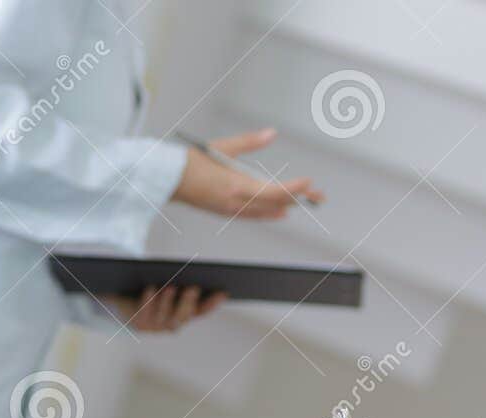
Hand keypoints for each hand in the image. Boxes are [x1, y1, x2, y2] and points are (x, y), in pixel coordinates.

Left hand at [104, 285, 226, 332]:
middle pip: (183, 315)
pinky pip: (144, 312)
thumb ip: (181, 282)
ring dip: (168, 302)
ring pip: (164, 316)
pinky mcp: (139, 324)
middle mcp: (172, 324)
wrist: (122, 302)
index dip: (213, 303)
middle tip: (194, 287)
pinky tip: (150, 287)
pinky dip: (148, 300)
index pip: (202, 311)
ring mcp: (155, 327)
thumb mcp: (167, 285)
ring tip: (171, 287)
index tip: (223, 291)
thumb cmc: (150, 290)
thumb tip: (196, 270)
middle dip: (188, 302)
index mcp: (183, 315)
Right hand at [171, 128, 322, 219]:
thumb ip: (249, 142)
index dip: (294, 190)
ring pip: (267, 211)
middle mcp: (236, 202)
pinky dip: (270, 213)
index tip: (309, 183)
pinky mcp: (226, 212)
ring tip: (308, 200)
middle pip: (276, 203)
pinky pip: (255, 215)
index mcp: (235, 186)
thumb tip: (272, 133)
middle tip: (319, 195)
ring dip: (288, 205)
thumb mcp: (222, 146)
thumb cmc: (190, 161)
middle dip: (299, 199)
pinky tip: (281, 212)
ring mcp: (232, 210)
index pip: (273, 192)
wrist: (166, 180)